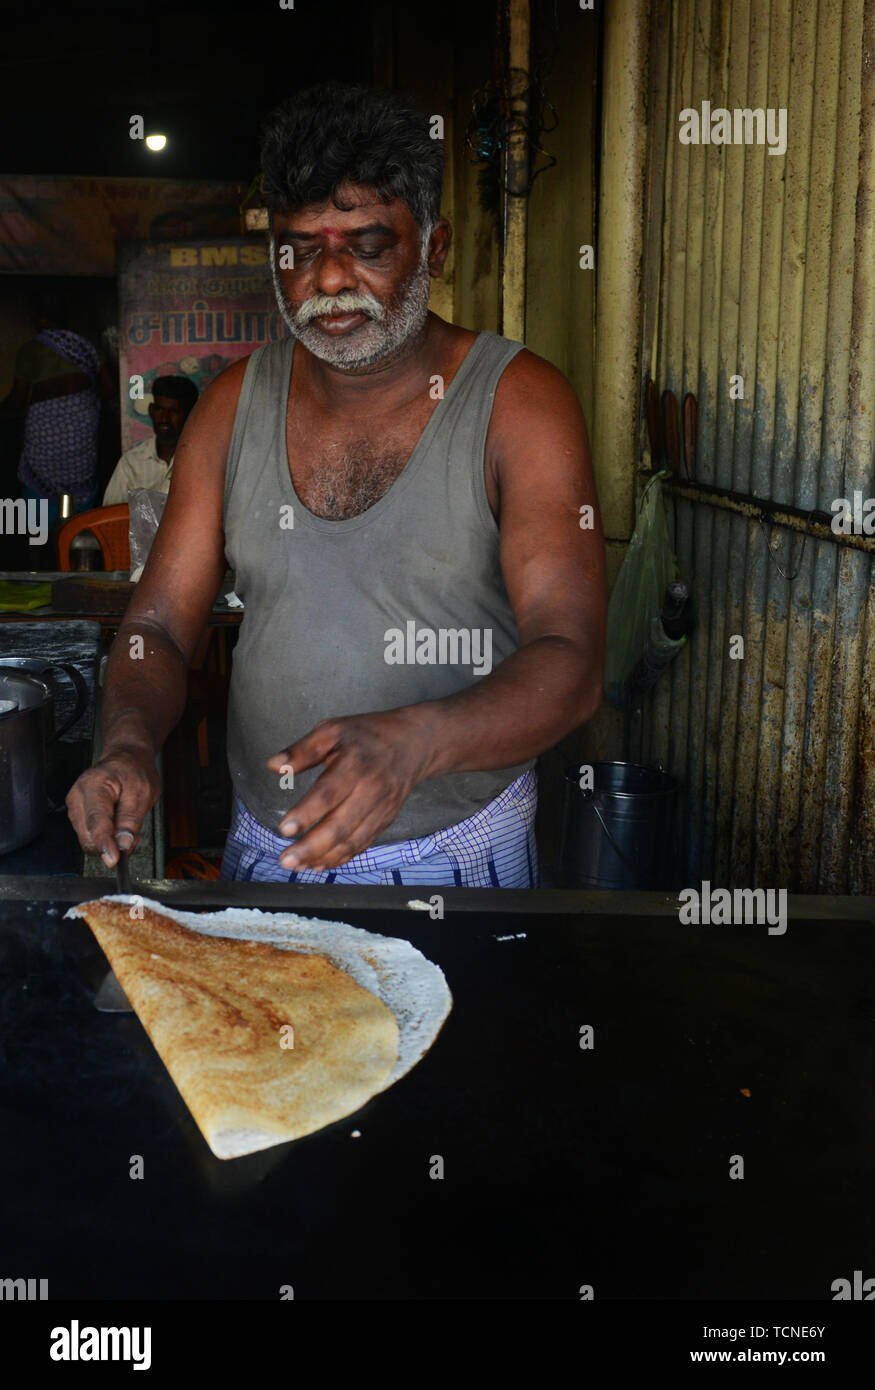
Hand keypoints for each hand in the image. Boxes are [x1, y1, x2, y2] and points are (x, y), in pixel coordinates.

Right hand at [66, 748, 160, 866]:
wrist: (125, 758)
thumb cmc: (134, 770)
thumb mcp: (143, 792)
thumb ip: (131, 820)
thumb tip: (123, 845)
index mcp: (94, 785)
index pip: (96, 821)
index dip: (105, 843)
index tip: (113, 859)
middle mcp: (78, 797)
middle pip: (88, 837)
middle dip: (112, 844)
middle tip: (134, 836)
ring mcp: (75, 807)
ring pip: (89, 841)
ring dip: (111, 842)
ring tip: (128, 825)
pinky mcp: (78, 815)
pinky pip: (90, 836)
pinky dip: (107, 838)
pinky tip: (119, 826)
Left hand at [266, 710, 429, 870]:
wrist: (414, 743)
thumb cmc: (368, 735)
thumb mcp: (333, 730)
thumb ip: (302, 750)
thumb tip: (273, 766)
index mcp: (354, 764)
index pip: (328, 794)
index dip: (306, 814)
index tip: (284, 829)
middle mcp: (370, 790)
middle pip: (341, 826)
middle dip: (311, 847)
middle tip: (286, 860)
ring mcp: (380, 808)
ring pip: (352, 841)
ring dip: (324, 858)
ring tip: (297, 866)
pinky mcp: (385, 820)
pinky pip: (362, 844)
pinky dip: (341, 857)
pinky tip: (319, 864)